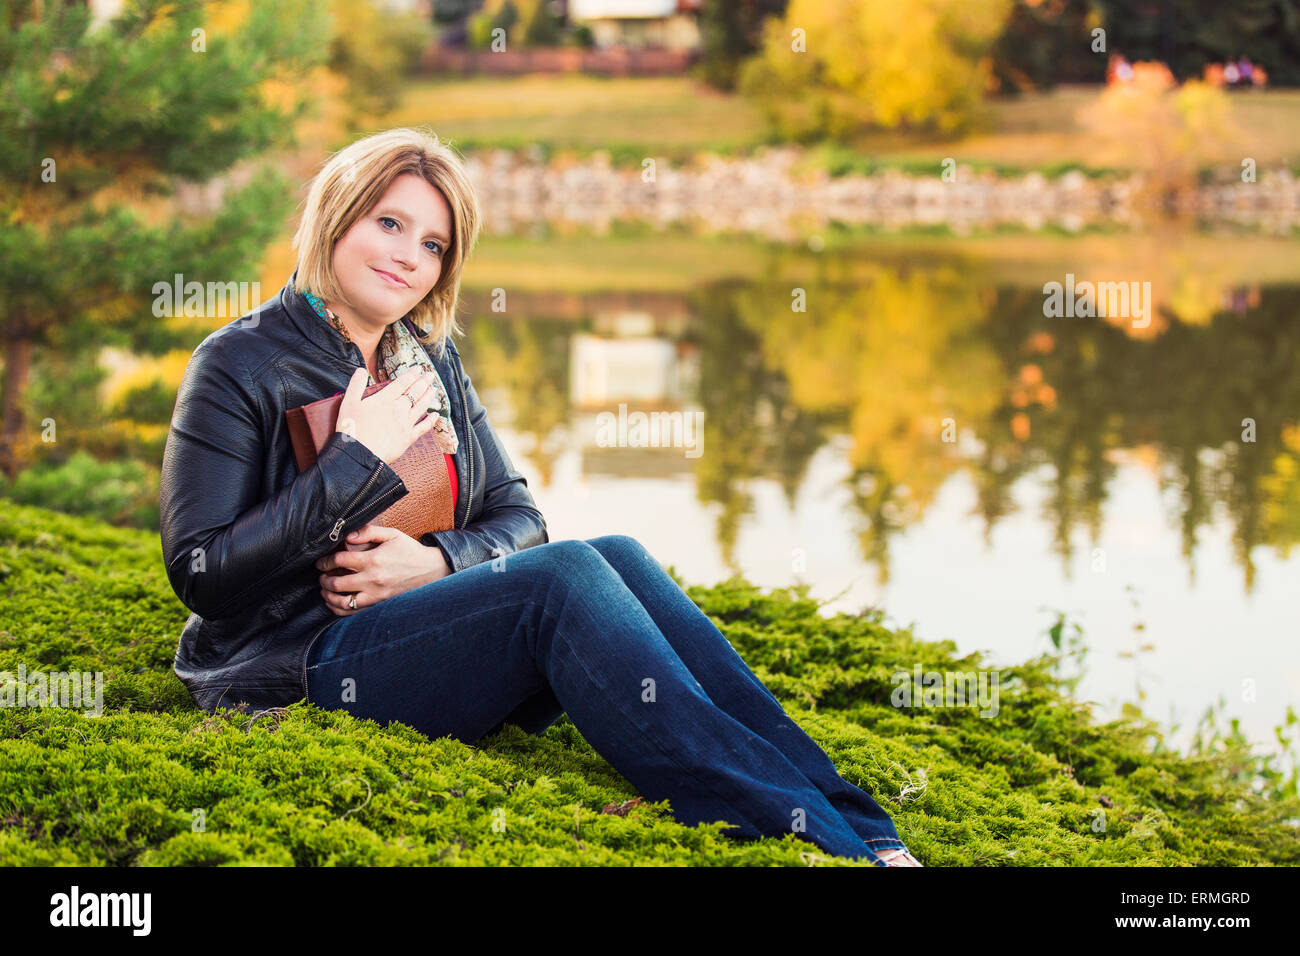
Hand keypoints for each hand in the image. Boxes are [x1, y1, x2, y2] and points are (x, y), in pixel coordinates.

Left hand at [316, 524, 449, 615]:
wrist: (430, 570)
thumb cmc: (410, 551)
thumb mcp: (392, 534)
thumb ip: (368, 531)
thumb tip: (347, 536)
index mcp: (374, 560)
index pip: (340, 561)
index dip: (325, 561)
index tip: (321, 562)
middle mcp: (372, 579)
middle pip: (337, 583)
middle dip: (324, 580)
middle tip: (321, 576)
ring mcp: (375, 595)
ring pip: (343, 602)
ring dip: (329, 596)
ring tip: (325, 590)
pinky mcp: (379, 605)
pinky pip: (353, 613)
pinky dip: (339, 610)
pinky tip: (335, 603)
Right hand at [336, 367, 440, 464]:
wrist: (359, 454)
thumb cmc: (351, 428)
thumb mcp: (348, 403)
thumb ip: (355, 385)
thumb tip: (360, 370)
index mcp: (384, 400)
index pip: (401, 383)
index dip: (411, 375)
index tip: (418, 369)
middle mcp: (397, 409)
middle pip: (414, 393)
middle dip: (423, 382)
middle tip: (430, 375)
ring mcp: (405, 424)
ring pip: (420, 407)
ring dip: (428, 397)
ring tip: (434, 389)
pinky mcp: (408, 438)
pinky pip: (423, 427)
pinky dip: (430, 421)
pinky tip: (436, 415)